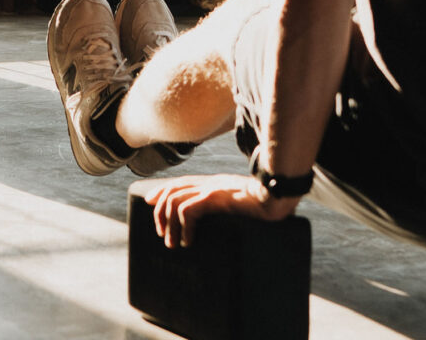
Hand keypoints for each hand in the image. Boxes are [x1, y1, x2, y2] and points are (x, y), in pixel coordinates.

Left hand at [145, 173, 297, 248]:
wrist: (276, 198)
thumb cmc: (262, 204)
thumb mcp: (238, 203)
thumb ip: (225, 205)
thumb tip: (219, 218)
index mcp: (212, 183)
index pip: (178, 183)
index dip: (161, 190)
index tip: (149, 202)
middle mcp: (207, 183)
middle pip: (171, 191)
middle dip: (160, 212)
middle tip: (162, 234)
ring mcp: (210, 189)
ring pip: (175, 201)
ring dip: (169, 224)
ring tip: (173, 243)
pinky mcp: (215, 198)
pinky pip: (188, 210)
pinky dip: (183, 227)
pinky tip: (187, 241)